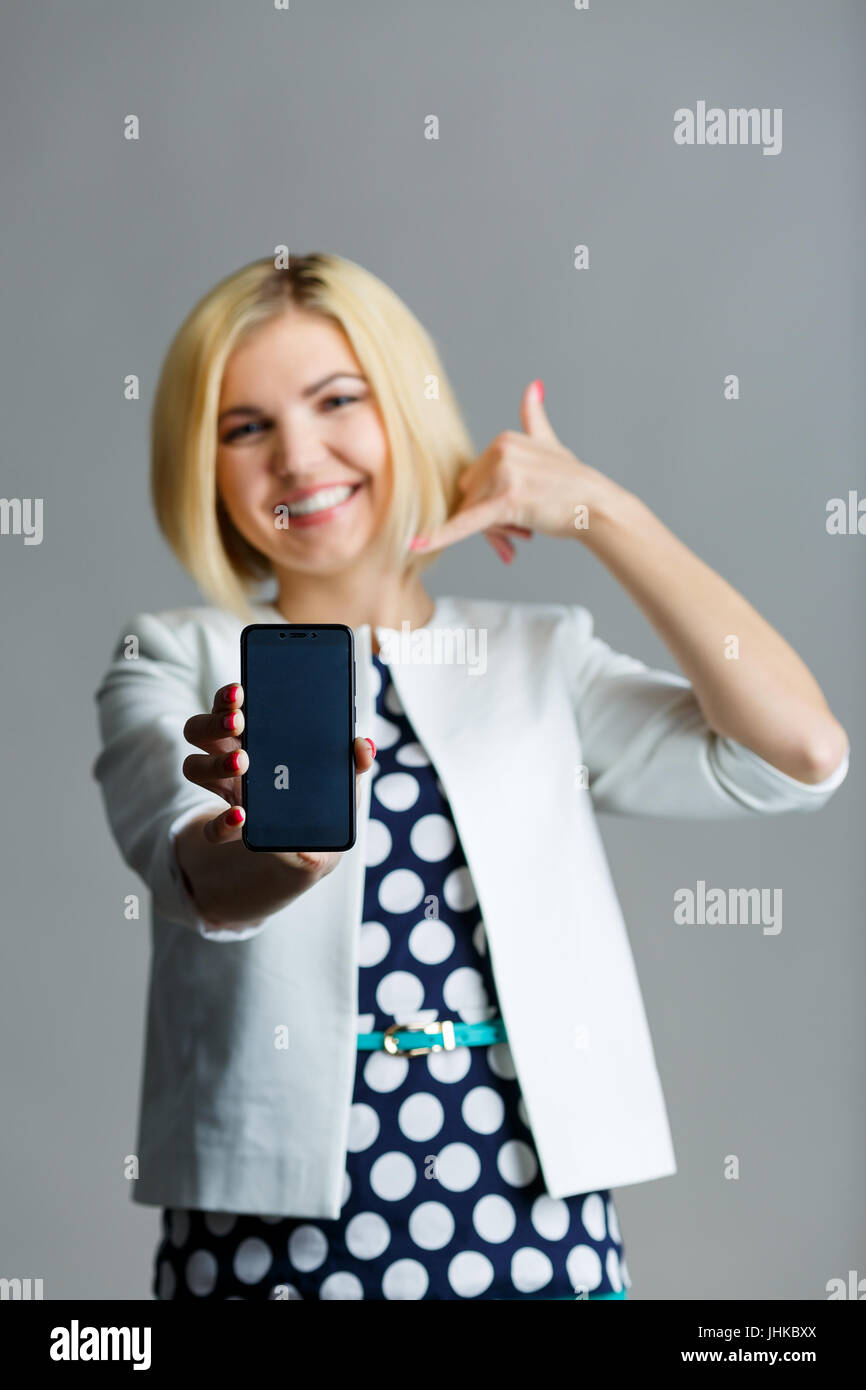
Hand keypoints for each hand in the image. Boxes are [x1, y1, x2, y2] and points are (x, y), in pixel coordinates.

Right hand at [182, 682, 375, 875]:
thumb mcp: (343, 781)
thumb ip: (353, 762)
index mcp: (256, 737)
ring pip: (192, 767)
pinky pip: (211, 828)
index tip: (240, 689)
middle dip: (214, 720)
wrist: (312, 853)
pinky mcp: (230, 830)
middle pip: (199, 730)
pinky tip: (243, 815)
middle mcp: (232, 758)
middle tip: (240, 722)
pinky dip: (222, 821)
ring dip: (213, 762)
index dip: (228, 696)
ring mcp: (227, 793)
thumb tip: (363, 745)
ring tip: (243, 762)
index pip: (230, 707)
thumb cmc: (322, 803)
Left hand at [409, 380, 616, 561]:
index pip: (473, 480)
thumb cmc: (572, 483)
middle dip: (488, 518)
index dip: (490, 501)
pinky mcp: (505, 501)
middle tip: (522, 524)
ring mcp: (503, 475)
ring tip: (526, 528)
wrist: (596, 507)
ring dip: (494, 531)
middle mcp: (500, 452)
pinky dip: (438, 537)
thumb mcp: (550, 444)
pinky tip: (414, 545)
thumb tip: (533, 386)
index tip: (518, 507)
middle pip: (468, 496)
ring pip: (472, 514)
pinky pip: (466, 523)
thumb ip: (534, 417)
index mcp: (503, 440)